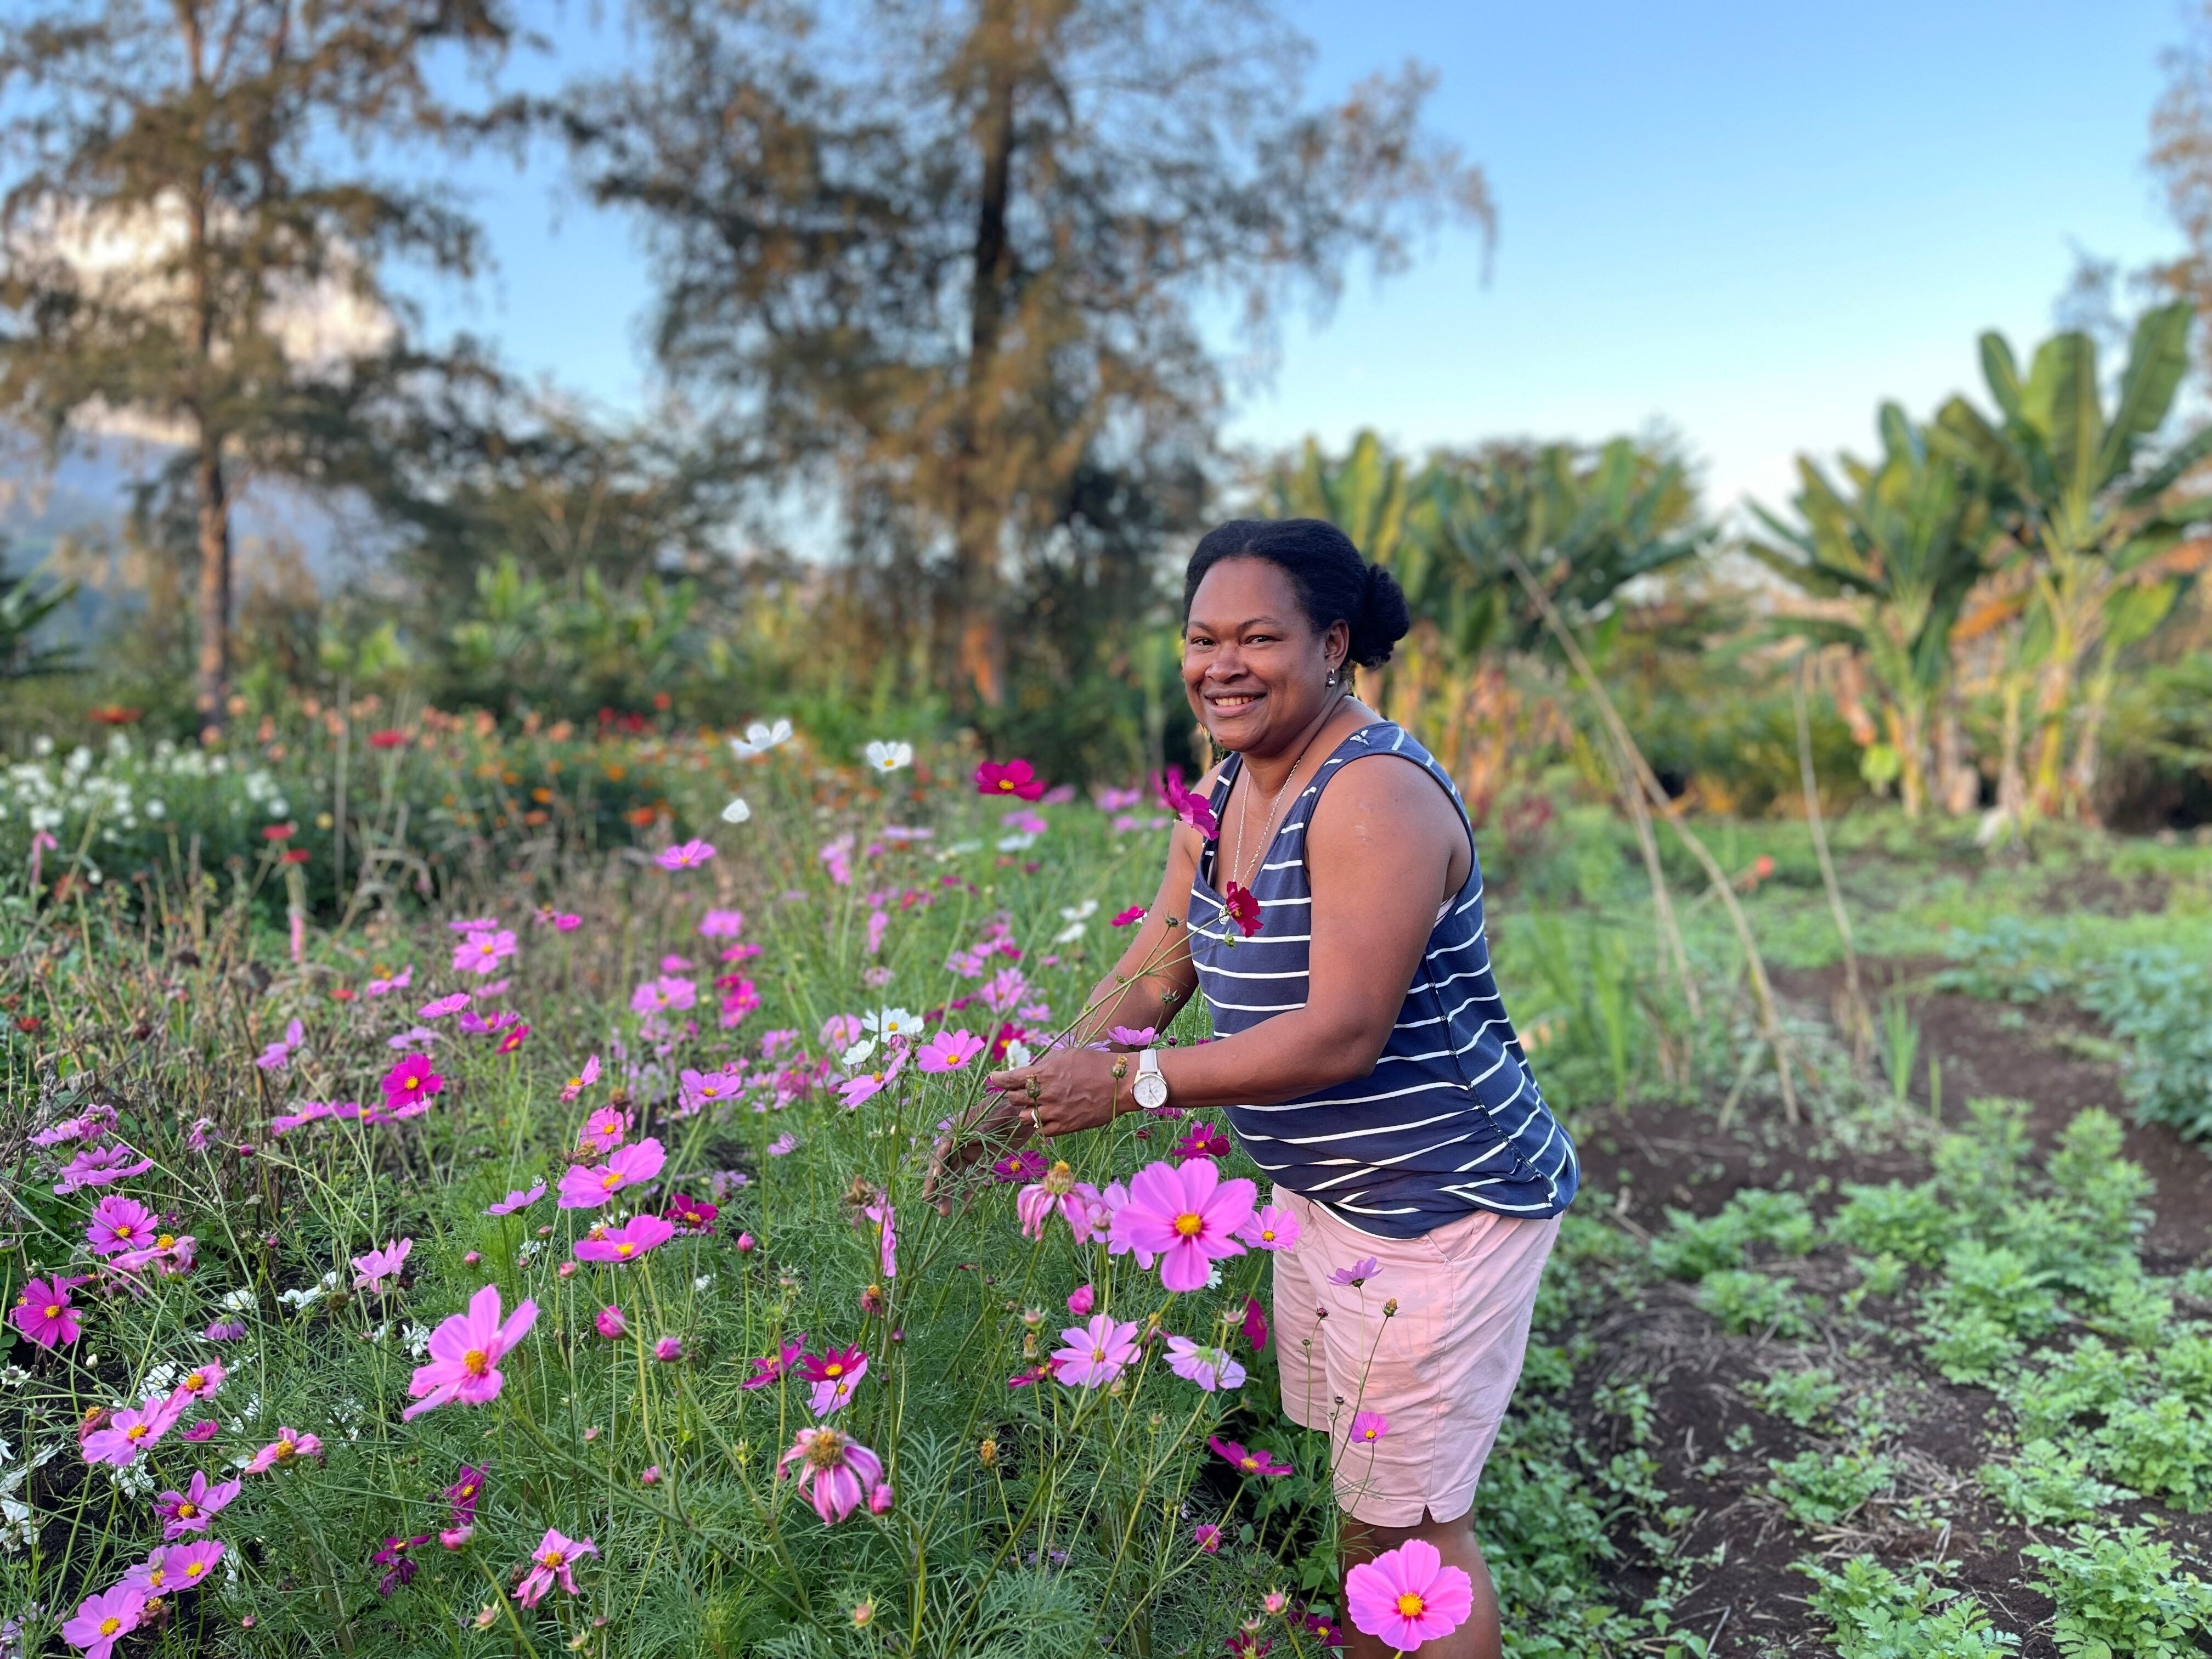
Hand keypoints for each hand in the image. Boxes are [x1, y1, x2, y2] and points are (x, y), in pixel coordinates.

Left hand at [923, 1047, 1123, 1211]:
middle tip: (1019, 1091)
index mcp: (1043, 1073)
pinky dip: (1040, 1124)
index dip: (998, 1079)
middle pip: (1014, 1100)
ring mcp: (1054, 1112)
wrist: (1120, 1084)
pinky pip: (1042, 1130)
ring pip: (1025, 1117)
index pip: (1009, 1079)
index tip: (994, 1079)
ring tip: (1034, 1105)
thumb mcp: (1066, 1054)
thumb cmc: (1095, 1064)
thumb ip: (1044, 1063)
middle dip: (1014, 1094)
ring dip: (1026, 1111)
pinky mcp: (1065, 1127)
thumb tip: (1029, 1070)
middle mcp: (1045, 1094)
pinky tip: (1046, 1116)